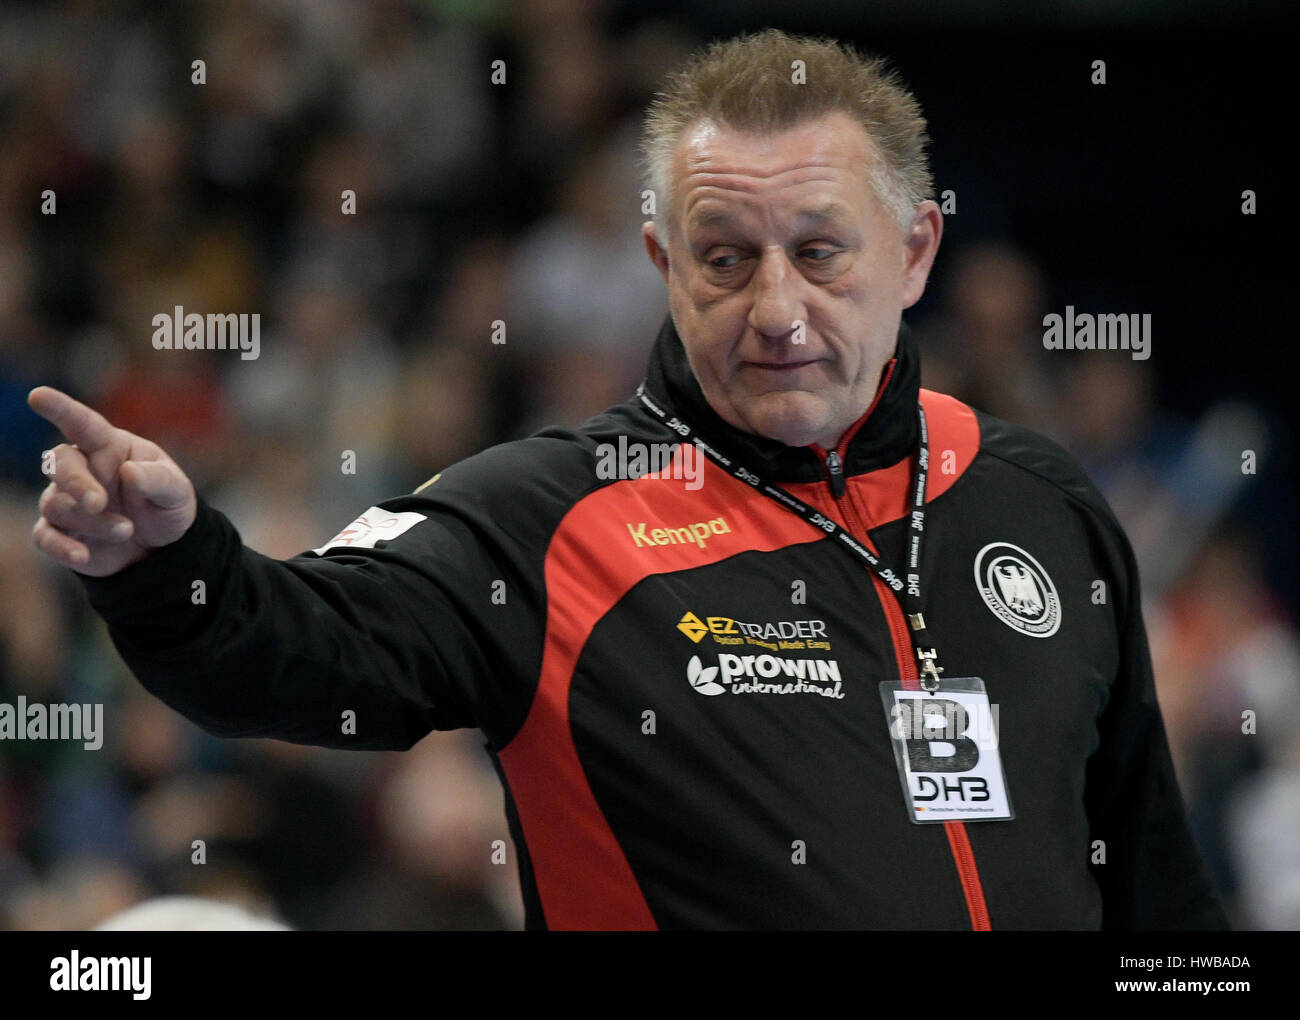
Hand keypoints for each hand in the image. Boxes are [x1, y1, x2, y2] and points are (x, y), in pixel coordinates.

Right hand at [28, 386, 197, 576]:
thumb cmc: (166, 505)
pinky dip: (61, 547)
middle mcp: (84, 469)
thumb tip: (130, 472)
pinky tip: (83, 556)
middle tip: (98, 502)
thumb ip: (158, 480)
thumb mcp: (177, 491)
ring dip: (91, 522)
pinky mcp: (62, 532)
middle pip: (60, 464)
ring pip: (58, 505)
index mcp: (110, 447)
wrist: (163, 547)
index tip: (39, 396)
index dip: (61, 409)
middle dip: (77, 483)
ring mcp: (68, 501)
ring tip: (126, 531)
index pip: (82, 424)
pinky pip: (45, 537)